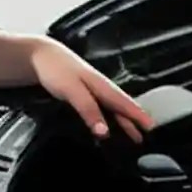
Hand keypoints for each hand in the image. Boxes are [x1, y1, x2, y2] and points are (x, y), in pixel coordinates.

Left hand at [29, 37, 154, 143]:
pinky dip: (108, 116)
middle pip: (121, 107)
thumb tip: (105, 131)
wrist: (39, 55)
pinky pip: (101, 106)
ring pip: (111, 107)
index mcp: (102, 86)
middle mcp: (100, 87)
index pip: (126, 104)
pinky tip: (106, 122)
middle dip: (134, 122)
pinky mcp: (81, 91)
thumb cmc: (55, 68)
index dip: (139, 117)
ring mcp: (91, 88)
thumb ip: (89, 110)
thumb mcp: (73, 91)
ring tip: (131, 134)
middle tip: (145, 137)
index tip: (152, 128)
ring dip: (122, 120)